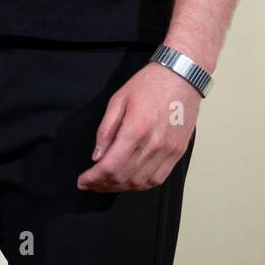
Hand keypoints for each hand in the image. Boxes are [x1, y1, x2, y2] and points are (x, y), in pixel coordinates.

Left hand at [76, 64, 198, 192]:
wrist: (182, 77)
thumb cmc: (149, 84)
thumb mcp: (118, 99)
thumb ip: (106, 129)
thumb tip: (97, 155)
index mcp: (135, 128)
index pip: (110, 165)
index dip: (93, 178)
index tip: (82, 181)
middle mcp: (153, 144)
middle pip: (123, 177)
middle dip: (102, 184)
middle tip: (90, 183)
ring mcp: (167, 150)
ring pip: (139, 182)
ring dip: (120, 187)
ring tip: (106, 184)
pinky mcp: (177, 152)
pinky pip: (157, 179)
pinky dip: (141, 185)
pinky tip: (129, 181)